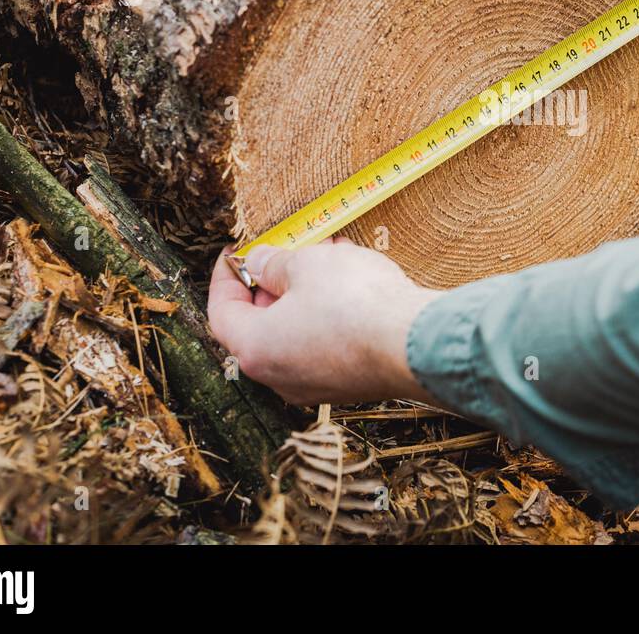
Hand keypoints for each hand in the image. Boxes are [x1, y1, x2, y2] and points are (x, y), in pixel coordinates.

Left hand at [206, 238, 441, 404]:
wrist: (416, 343)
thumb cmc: (355, 304)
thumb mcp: (307, 264)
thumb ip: (274, 263)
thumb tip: (259, 263)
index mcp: (255, 348)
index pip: (222, 312)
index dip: (225, 278)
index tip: (234, 255)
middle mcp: (279, 377)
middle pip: (261, 325)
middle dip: (273, 284)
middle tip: (287, 253)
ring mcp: (316, 385)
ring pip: (298, 334)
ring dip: (306, 295)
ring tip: (329, 258)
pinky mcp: (349, 384)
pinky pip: (327, 345)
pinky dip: (330, 315)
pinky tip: (353, 284)